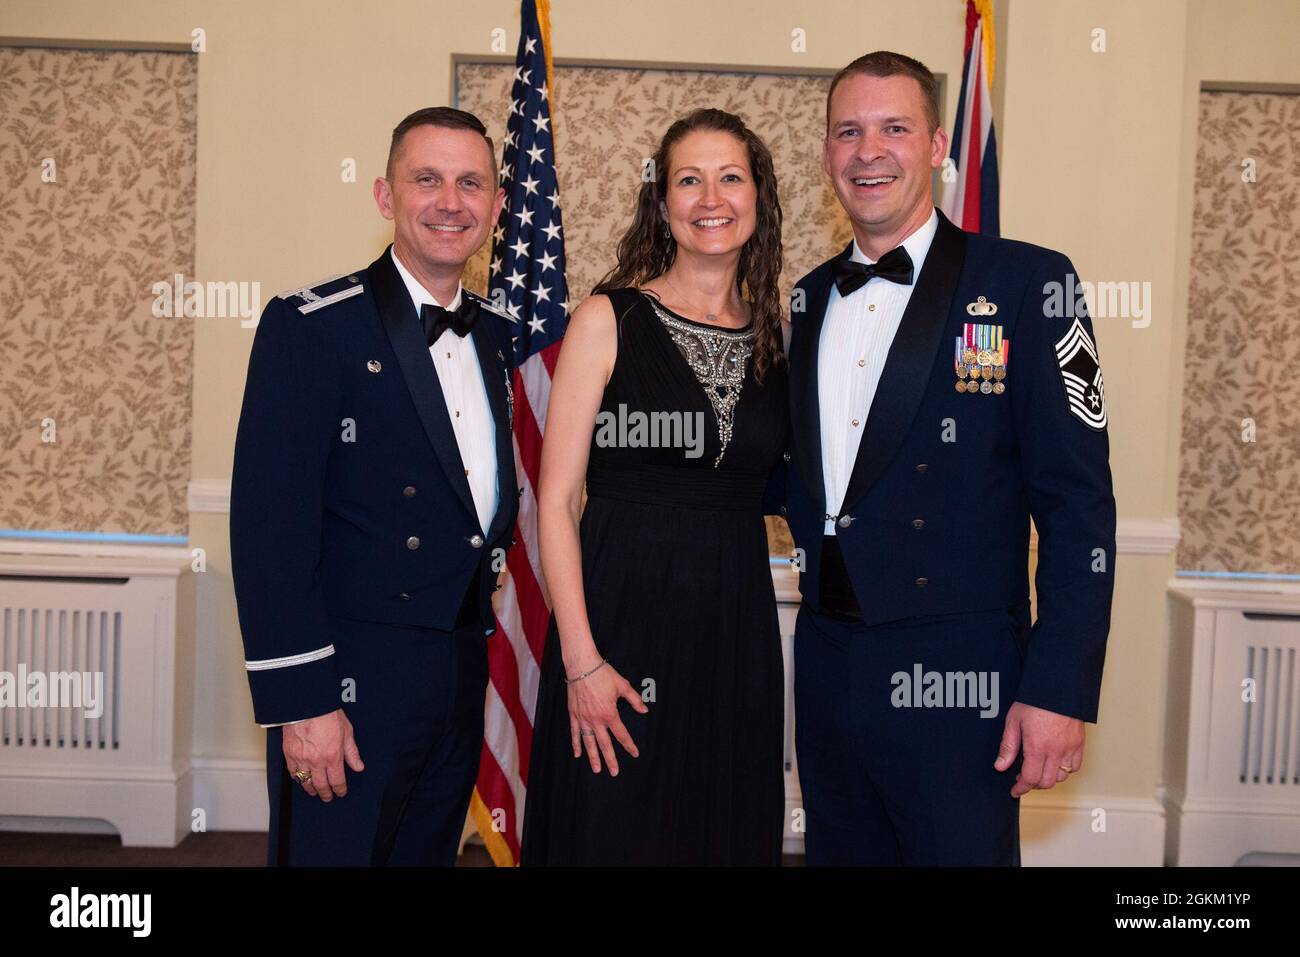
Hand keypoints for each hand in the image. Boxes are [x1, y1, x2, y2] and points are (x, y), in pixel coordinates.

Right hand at [282, 708, 364, 800]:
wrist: (307, 704)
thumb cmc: (327, 714)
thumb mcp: (347, 731)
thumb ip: (352, 752)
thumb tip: (358, 767)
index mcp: (333, 756)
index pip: (337, 781)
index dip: (340, 790)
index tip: (341, 792)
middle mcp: (317, 761)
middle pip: (321, 786)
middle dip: (326, 794)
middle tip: (328, 797)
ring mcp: (301, 759)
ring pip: (306, 782)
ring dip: (311, 789)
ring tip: (315, 792)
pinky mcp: (289, 755)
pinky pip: (293, 773)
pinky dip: (298, 779)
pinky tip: (301, 780)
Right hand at [565, 658, 647, 775]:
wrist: (582, 666)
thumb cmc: (603, 674)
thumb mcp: (623, 686)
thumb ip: (635, 700)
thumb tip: (644, 711)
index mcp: (609, 714)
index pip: (621, 734)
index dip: (629, 745)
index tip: (634, 753)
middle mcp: (596, 720)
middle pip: (605, 744)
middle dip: (611, 759)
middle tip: (614, 772)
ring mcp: (583, 719)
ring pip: (589, 743)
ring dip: (593, 757)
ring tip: (597, 769)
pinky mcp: (574, 715)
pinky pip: (575, 733)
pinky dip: (576, 744)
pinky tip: (578, 754)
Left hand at [994, 701, 1083, 796]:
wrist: (1057, 686)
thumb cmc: (1033, 700)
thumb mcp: (1013, 721)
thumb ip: (1008, 746)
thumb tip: (1000, 766)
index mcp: (1037, 747)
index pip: (1031, 779)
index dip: (1021, 788)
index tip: (1015, 791)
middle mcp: (1056, 751)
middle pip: (1046, 782)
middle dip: (1033, 784)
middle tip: (1023, 778)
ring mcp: (1070, 747)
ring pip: (1062, 776)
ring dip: (1049, 777)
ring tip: (1038, 768)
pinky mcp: (1080, 742)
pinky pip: (1075, 766)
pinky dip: (1065, 769)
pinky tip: (1054, 762)